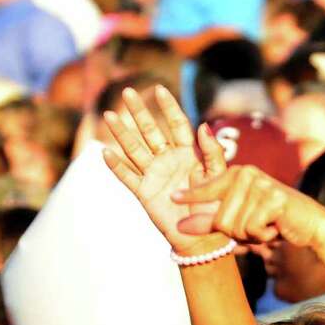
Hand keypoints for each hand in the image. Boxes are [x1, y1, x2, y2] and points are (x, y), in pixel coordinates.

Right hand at [100, 85, 231, 254]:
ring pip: (135, 149)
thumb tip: (202, 125)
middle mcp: (169, 160)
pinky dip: (116, 166)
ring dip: (122, 133)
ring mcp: (155, 175)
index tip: (159, 89)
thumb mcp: (219, 176)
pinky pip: (128, 176)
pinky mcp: (144, 192)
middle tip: (127, 92)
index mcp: (189, 153)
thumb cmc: (216, 205)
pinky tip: (106, 152)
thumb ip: (212, 151)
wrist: (205, 235)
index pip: (176, 124)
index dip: (168, 107)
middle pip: (151, 131)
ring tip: (109, 116)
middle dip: (139, 112)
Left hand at [172, 165, 324, 249]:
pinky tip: (275, 228)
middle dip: (236, 234)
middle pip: (220, 220)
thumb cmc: (271, 221)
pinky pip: (252, 229)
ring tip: (266, 227)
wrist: (309, 224)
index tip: (172, 197)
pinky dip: (263, 237)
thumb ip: (210, 222)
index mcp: (236, 174)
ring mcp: (260, 184)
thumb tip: (179, 227)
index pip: (207, 188)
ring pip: (236, 227)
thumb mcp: (238, 221)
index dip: (191, 196)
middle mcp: (246, 174)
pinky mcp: (273, 199)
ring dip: (251, 236)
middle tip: (256, 228)